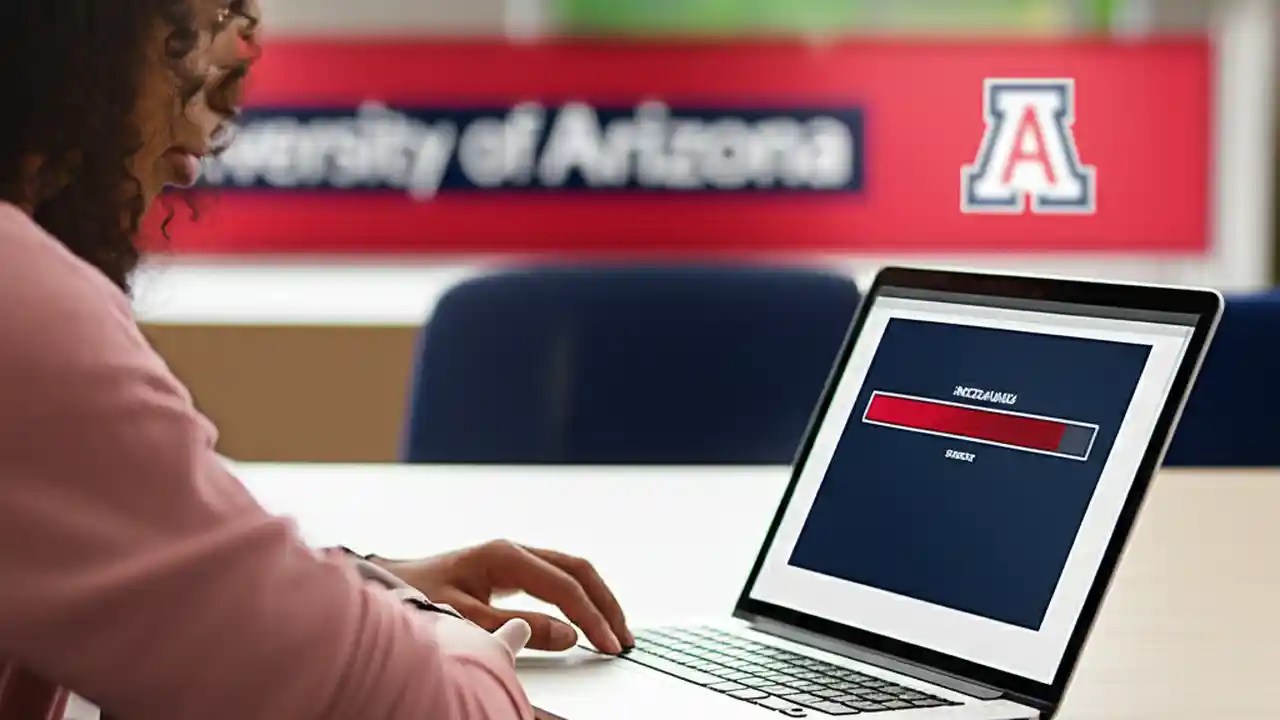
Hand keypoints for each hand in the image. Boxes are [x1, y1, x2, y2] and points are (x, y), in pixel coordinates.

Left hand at [379, 540, 633, 653]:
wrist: (386, 581)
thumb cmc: (415, 596)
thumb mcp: (464, 619)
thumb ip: (515, 628)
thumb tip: (567, 635)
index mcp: (504, 556)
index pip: (563, 586)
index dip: (590, 617)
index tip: (608, 645)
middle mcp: (513, 550)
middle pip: (577, 570)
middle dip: (605, 603)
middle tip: (623, 638)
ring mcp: (513, 557)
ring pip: (571, 571)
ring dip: (596, 598)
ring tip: (614, 630)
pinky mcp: (510, 569)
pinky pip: (556, 578)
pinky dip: (578, 597)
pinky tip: (586, 617)